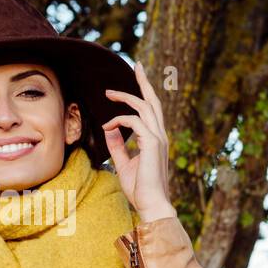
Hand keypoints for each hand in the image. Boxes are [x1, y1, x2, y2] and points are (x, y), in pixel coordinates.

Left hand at [103, 62, 175, 222]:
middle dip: (144, 81)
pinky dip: (119, 121)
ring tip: (108, 93)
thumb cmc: (139, 188)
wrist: (151, 204)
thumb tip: (109, 130)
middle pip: (153, 101)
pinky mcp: (152, 143)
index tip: (133, 82)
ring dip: (125, 97)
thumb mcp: (124, 164)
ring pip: (144, 107)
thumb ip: (117, 146)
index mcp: (155, 139)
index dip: (143, 93)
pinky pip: (134, 122)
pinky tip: (108, 127)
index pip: (151, 110)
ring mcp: (158, 138)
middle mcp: (160, 135)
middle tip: (137, 64)